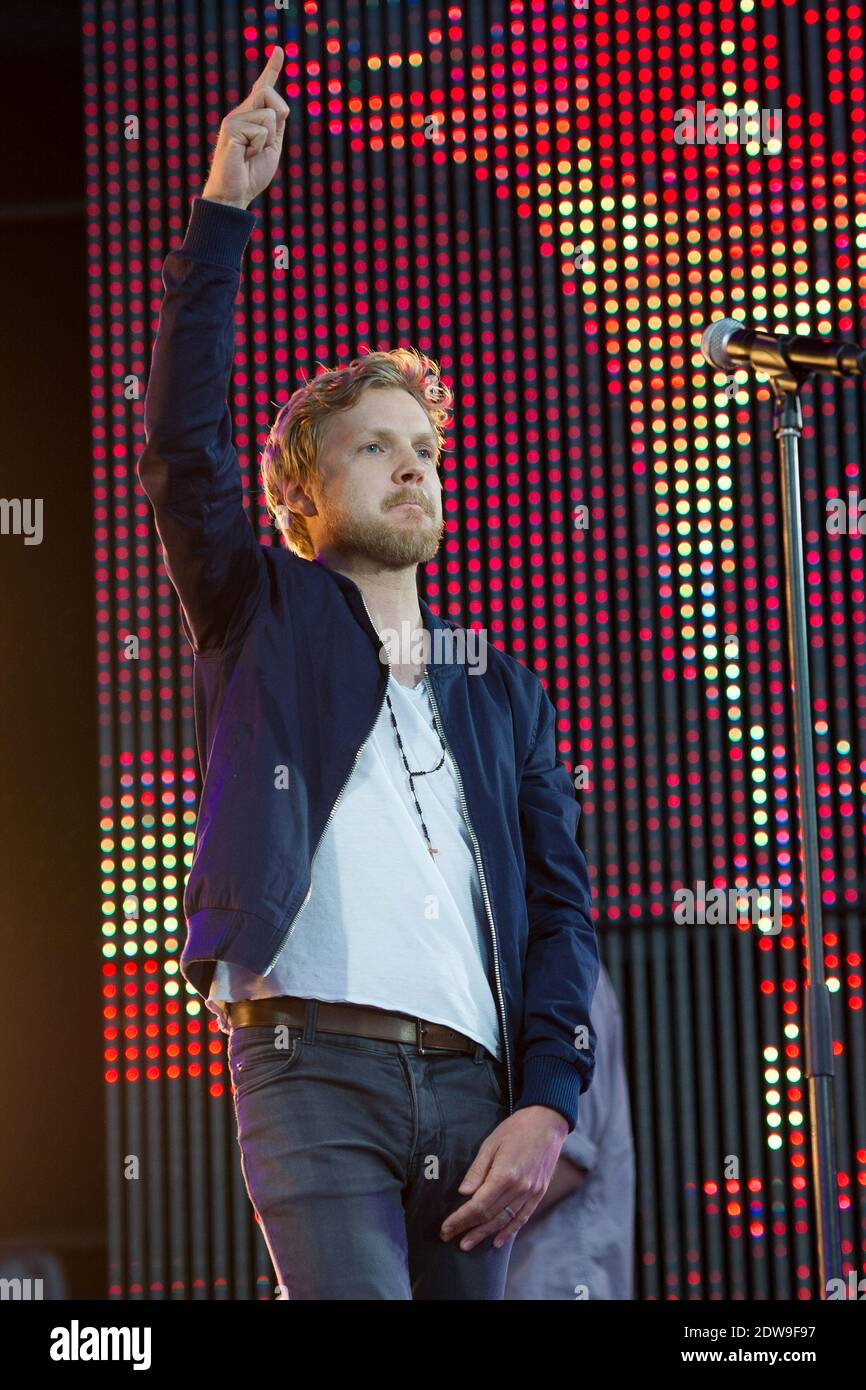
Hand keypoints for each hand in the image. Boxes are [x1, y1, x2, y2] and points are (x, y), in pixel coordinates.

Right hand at [202, 46, 288, 208]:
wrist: (234, 193)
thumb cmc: (252, 174)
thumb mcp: (272, 147)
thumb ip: (276, 126)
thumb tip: (279, 108)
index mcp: (252, 117)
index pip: (264, 88)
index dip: (273, 68)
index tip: (280, 50)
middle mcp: (241, 113)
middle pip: (270, 93)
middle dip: (278, 116)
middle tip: (264, 143)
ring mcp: (234, 118)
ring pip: (269, 114)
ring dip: (268, 139)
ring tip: (251, 153)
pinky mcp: (230, 127)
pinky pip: (261, 130)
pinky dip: (259, 146)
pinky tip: (244, 155)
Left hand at [439, 1105, 568, 1250]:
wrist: (547, 1122)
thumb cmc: (516, 1129)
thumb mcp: (491, 1143)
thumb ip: (477, 1171)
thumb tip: (464, 1193)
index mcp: (504, 1174)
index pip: (478, 1205)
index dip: (460, 1218)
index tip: (446, 1227)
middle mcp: (519, 1188)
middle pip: (489, 1216)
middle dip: (467, 1228)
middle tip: (450, 1238)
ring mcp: (531, 1192)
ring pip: (504, 1220)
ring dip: (485, 1234)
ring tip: (468, 1244)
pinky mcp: (539, 1193)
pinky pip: (522, 1217)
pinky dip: (510, 1231)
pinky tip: (498, 1241)